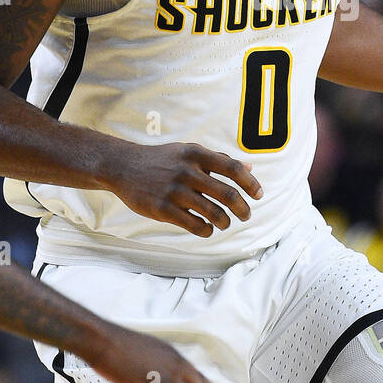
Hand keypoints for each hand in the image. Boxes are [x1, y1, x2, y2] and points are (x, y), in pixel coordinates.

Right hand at [111, 142, 261, 236]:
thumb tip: (250, 167)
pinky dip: (206, 230)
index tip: (259, 195)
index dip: (250, 183)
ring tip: (225, 223)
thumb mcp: (189, 152)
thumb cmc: (162, 160)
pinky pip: (194, 225)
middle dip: (242, 209)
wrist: (123, 167)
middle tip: (246, 215)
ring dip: (225, 222)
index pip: (233, 168)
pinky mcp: (162, 209)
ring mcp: (174, 191)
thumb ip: (219, 160)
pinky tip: (207, 229)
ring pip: (213, 213)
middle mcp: (187, 171)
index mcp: (196, 154)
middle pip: (227, 194)